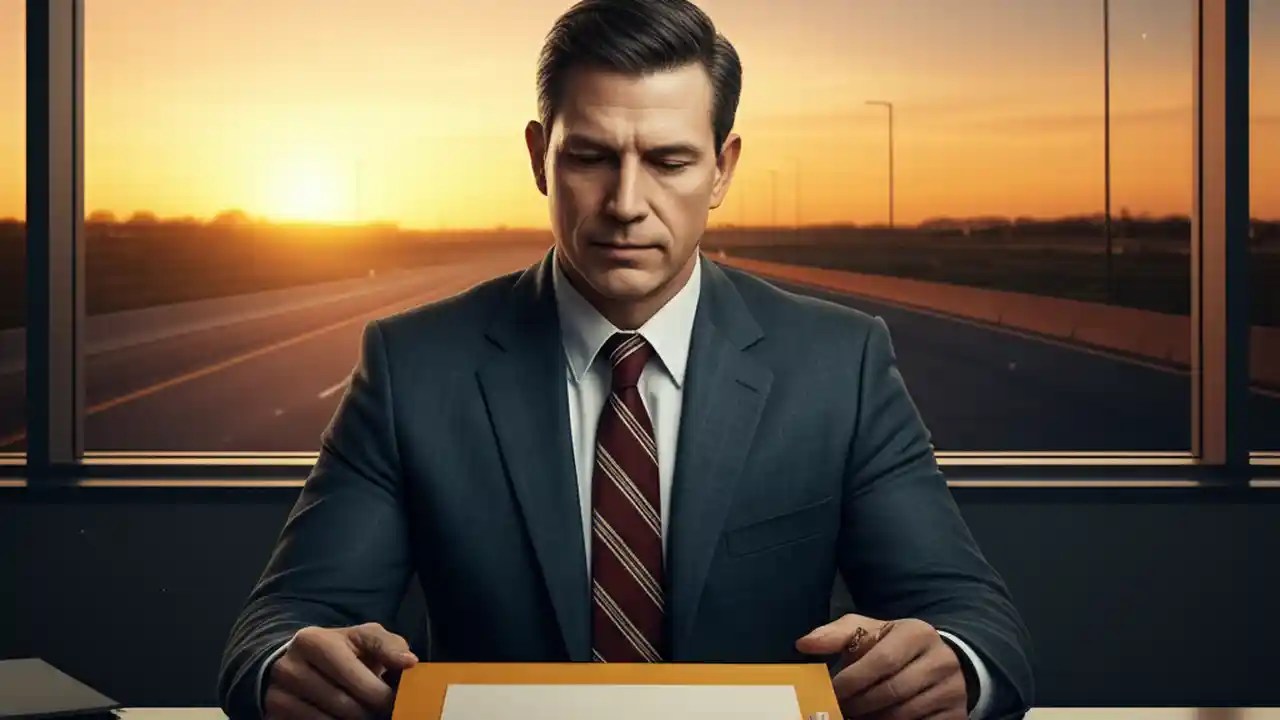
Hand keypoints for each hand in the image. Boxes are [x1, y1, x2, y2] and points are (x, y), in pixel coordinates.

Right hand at [264, 622, 418, 719]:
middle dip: (371, 712)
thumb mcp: (363, 637)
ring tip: (364, 712)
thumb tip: (410, 662)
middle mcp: (290, 668)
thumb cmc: (339, 649)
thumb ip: (388, 646)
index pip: (361, 681)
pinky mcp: (273, 714)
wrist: (292, 659)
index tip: (397, 700)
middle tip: (382, 711)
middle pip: (346, 707)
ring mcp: (278, 694)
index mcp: (315, 642)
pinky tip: (342, 717)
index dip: (385, 696)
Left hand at [796, 614, 967, 719]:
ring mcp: (952, 689)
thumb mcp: (870, 630)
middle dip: (860, 703)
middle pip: (892, 691)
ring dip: (874, 719)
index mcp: (916, 633)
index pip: (881, 661)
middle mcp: (940, 660)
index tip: (832, 691)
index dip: (853, 680)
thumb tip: (803, 644)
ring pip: (905, 714)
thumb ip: (837, 634)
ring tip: (856, 716)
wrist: (946, 659)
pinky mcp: (957, 713)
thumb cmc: (896, 644)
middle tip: (840, 709)